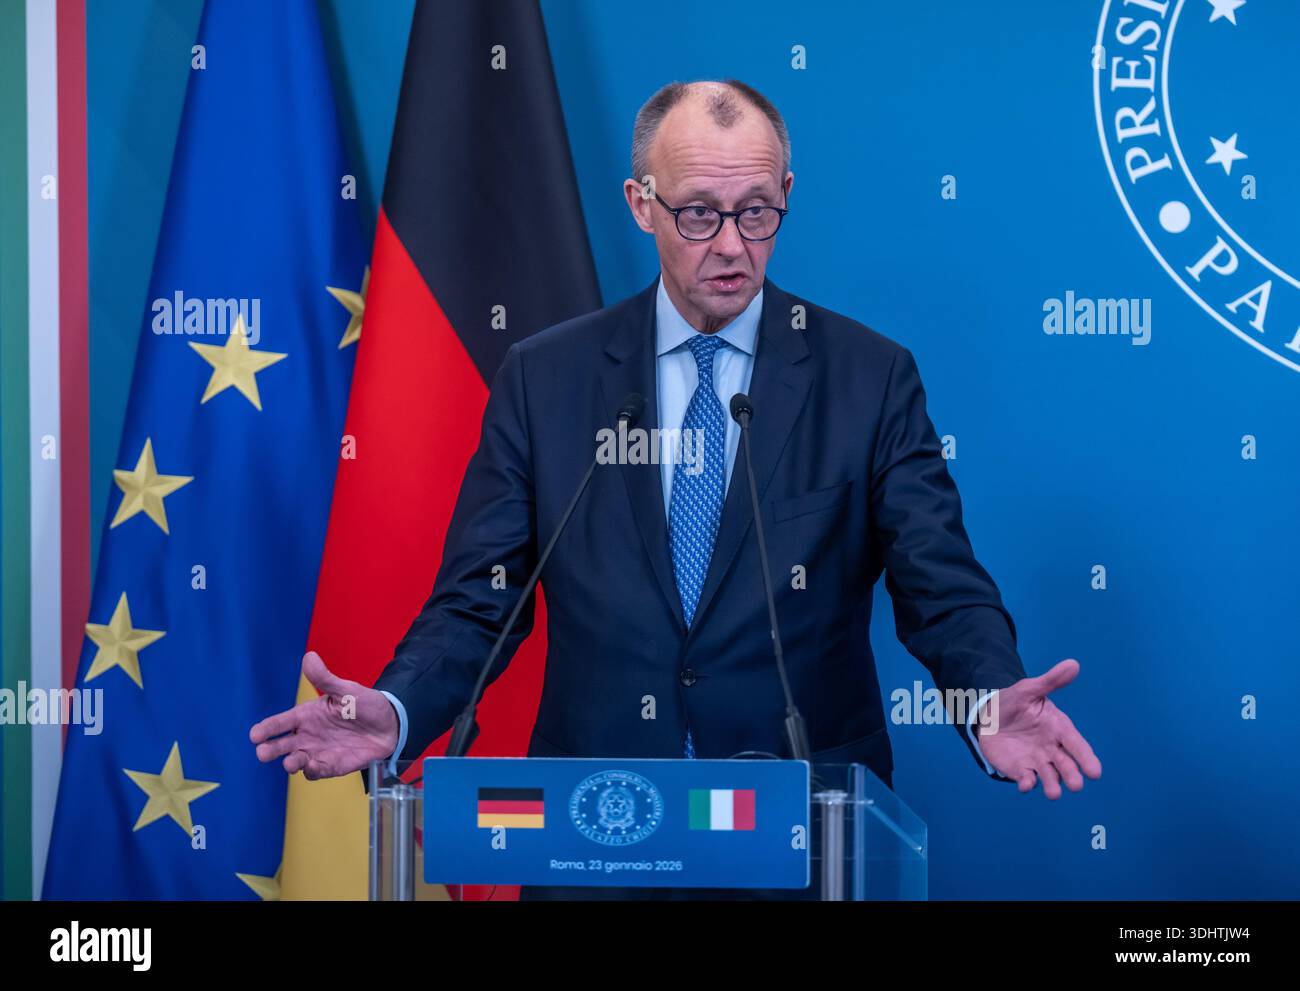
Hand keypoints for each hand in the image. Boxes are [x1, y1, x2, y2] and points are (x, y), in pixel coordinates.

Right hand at [249, 651, 399, 779]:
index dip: (266, 728)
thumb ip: (325, 678)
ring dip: (290, 763)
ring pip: (295, 761)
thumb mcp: (346, 690)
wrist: (390, 724)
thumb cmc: (365, 704)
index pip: (279, 723)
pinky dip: (312, 772)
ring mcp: (317, 751)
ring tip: (290, 763)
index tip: (255, 734)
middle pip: (281, 745)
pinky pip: (316, 772)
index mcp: (306, 715)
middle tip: (262, 752)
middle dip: (269, 750)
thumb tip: (309, 656)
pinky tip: (313, 767)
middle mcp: (307, 735)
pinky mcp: (330, 765)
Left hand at [976, 659, 1101, 798]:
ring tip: (1053, 793)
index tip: (1095, 773)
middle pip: (1067, 766)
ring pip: (1050, 778)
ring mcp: (1037, 761)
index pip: (1078, 745)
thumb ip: (1051, 681)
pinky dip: (1027, 783)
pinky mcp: (1020, 769)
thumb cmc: (1015, 702)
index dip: (1087, 759)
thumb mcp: (1030, 689)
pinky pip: (1027, 780)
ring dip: (1052, 786)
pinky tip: (1025, 784)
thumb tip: (1073, 664)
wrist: (988, 714)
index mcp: (1059, 729)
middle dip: (1072, 776)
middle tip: (1075, 785)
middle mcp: (1052, 749)